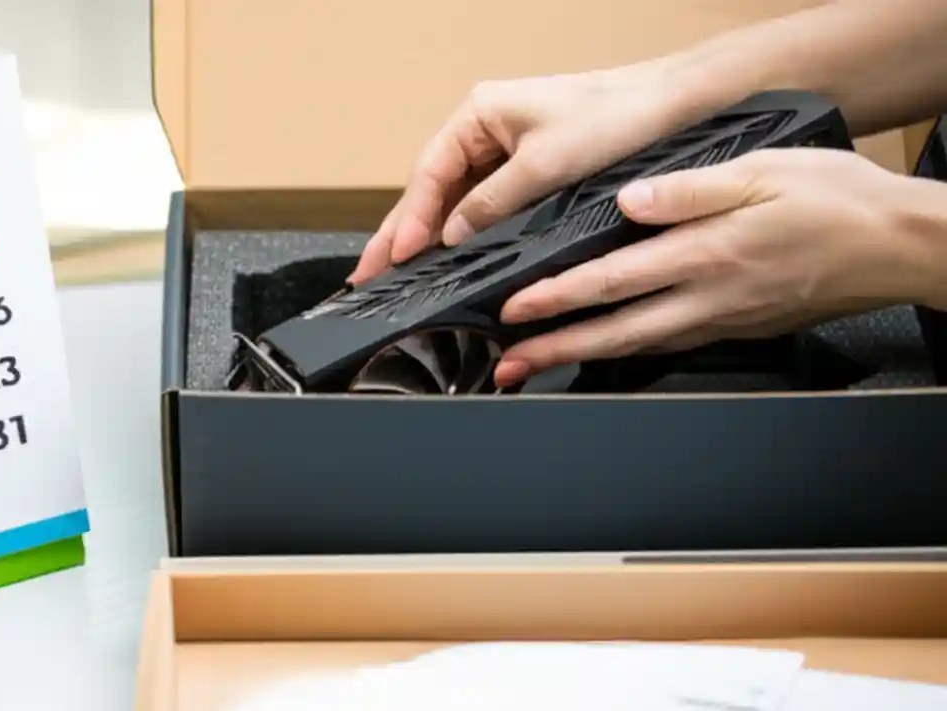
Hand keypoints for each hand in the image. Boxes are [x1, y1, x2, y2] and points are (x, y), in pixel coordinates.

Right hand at [348, 58, 730, 284]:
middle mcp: (483, 131)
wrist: (671, 106)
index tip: (396, 256)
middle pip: (429, 189)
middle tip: (366, 276)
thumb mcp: (545, 165)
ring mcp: (502, 151)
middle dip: (399, 233)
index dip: (410, 218)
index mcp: (478, 114)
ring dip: (423, 237)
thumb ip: (491, 203)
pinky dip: (459, 234)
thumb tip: (450, 237)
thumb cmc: (613, 118)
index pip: (429, 172)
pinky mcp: (524, 172)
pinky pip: (479, 206)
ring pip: (450, 201)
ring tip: (391, 275)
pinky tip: (445, 260)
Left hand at [492, 147, 946, 387]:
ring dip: (583, 357)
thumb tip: (628, 202)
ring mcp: (722, 319)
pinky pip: (670, 346)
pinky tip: (607, 352)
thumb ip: (689, 190)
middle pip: (615, 331)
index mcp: (706, 253)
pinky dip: (628, 353)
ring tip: (539, 365)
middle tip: (507, 366)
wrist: (900, 247)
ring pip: (639, 346)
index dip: (557, 298)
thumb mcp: (763, 172)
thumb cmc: (838, 202)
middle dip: (554, 349)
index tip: (514, 311)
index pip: (613, 280)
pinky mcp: (738, 327)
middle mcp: (707, 296)